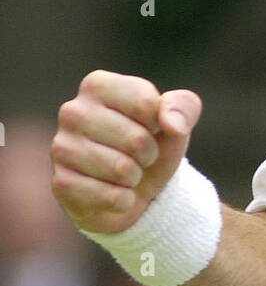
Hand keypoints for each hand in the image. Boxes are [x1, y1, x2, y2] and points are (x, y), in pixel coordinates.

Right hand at [51, 70, 201, 233]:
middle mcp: (73, 111)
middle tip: (139, 156)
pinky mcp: (61, 182)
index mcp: (97, 85)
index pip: (146, 103)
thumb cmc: (151, 146)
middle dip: (148, 154)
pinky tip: (114, 193)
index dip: (159, 124)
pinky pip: (111, 197)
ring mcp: (61, 146)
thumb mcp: (176, 122)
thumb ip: (183, 108)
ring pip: (122, 169)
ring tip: (126, 173)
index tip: (149, 128)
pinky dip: (123, 200)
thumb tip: (171, 124)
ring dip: (135, 178)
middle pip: (136, 139)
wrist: (131, 191)